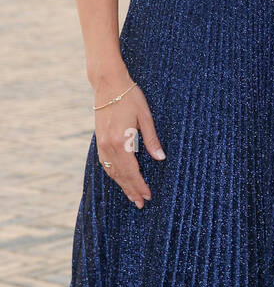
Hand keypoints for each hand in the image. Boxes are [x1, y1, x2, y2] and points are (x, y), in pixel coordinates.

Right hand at [91, 71, 165, 208]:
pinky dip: (113, 174)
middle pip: (121, 174)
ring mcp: (101, 143)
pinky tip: (120, 179)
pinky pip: (105, 162)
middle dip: (131, 190)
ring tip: (131, 196)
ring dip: (121, 184)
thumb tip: (161, 158)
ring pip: (111, 170)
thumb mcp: (145, 117)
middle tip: (141, 203)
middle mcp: (108, 145)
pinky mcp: (99, 139)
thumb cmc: (130, 97)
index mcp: (121, 140)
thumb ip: (151, 139)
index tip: (148, 196)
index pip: (132, 170)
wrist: (108, 83)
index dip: (140, 185)